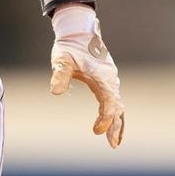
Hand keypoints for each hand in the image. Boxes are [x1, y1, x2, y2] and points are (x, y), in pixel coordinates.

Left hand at [49, 3, 124, 147]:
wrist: (78, 31)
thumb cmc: (69, 45)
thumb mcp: (62, 59)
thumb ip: (60, 75)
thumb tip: (56, 92)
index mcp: (103, 75)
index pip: (109, 101)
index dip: (106, 117)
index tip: (97, 130)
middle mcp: (110, 79)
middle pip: (117, 106)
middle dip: (115, 125)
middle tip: (112, 144)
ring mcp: (109, 80)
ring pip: (118, 105)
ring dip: (116, 123)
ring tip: (113, 142)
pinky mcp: (105, 81)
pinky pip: (113, 101)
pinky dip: (114, 115)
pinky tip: (109, 127)